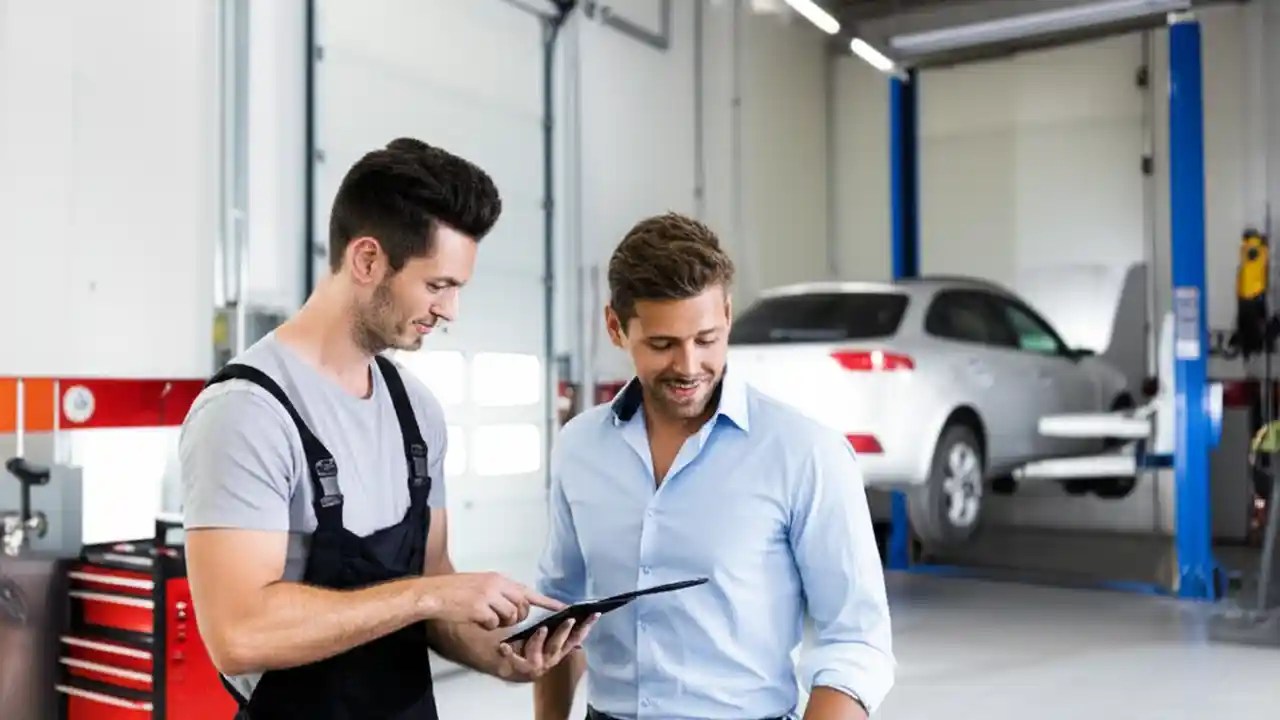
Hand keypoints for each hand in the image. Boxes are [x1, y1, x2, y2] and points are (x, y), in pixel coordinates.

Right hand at [419, 572, 564, 629]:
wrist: (434, 593)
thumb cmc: (455, 591)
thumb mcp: (481, 585)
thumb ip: (499, 592)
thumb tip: (515, 606)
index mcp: (498, 579)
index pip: (528, 590)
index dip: (547, 601)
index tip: (563, 607)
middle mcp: (497, 585)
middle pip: (522, 606)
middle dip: (518, 617)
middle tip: (502, 619)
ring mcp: (489, 595)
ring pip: (510, 616)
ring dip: (501, 623)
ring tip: (485, 617)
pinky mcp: (480, 607)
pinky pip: (494, 624)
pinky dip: (486, 626)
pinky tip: (475, 619)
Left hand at [495, 612, 599, 681]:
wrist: (508, 669)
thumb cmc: (529, 648)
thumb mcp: (547, 640)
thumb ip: (559, 630)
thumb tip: (571, 614)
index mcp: (559, 651)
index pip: (575, 638)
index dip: (585, 627)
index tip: (595, 614)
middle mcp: (550, 659)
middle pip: (559, 645)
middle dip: (564, 632)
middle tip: (569, 619)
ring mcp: (535, 665)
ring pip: (539, 652)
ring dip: (541, 640)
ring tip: (541, 629)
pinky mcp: (519, 669)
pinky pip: (514, 661)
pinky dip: (510, 654)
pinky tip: (504, 646)